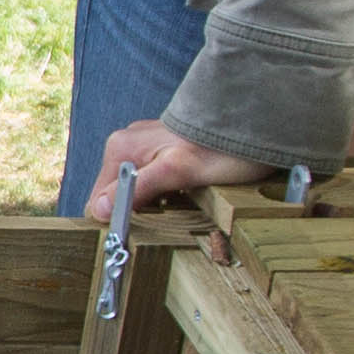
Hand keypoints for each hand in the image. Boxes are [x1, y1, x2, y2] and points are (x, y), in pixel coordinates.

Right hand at [73, 121, 271, 219]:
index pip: (98, 200)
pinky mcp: (162, 151)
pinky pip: (151, 183)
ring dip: (152, 206)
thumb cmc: (221, 148)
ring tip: (181, 207)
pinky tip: (185, 196)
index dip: (116, 220)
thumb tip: (100, 210)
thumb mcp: (180, 172)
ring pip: (134, 191)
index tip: (141, 232)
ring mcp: (145, 147)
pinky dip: (164, 195)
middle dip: (135, 213)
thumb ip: (141, 188)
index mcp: (121, 148)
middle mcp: (127, 145)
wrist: (254, 121)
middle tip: (168, 219)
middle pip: (116, 196)